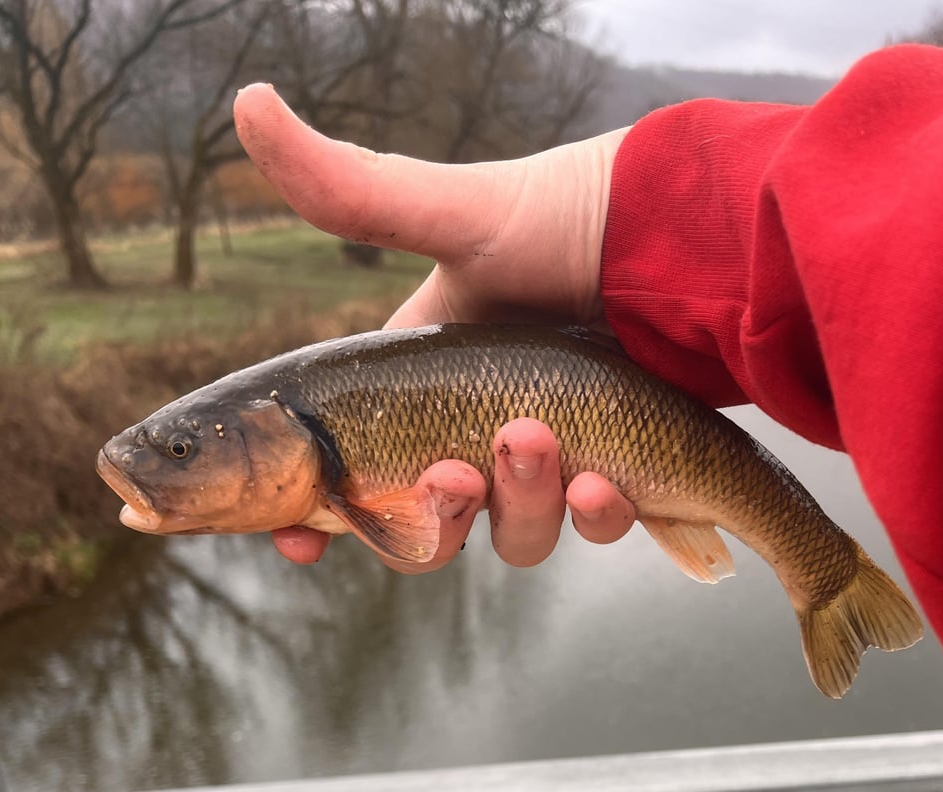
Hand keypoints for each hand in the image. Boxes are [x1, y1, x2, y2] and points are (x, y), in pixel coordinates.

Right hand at [233, 85, 634, 568]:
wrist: (695, 240)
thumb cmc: (568, 218)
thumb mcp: (455, 214)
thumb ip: (353, 193)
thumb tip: (247, 101)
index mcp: (430, 382)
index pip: (355, 465)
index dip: (325, 510)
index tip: (300, 540)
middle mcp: (483, 428)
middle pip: (433, 522)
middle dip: (436, 515)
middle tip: (452, 475)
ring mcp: (553, 459)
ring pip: (514, 533)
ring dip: (522, 503)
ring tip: (542, 441)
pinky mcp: (621, 476)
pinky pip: (593, 530)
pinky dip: (597, 517)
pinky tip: (606, 484)